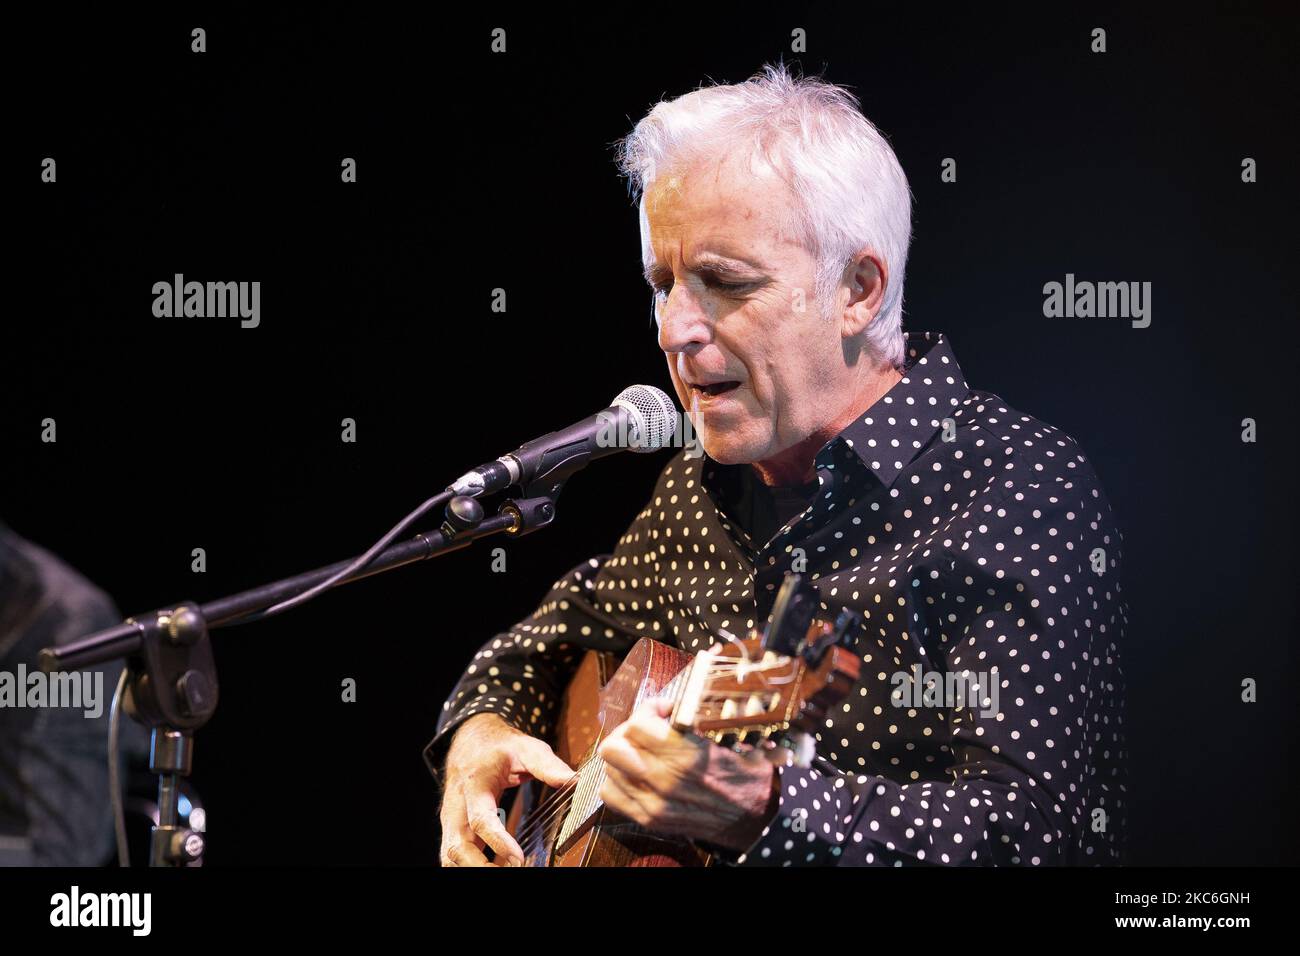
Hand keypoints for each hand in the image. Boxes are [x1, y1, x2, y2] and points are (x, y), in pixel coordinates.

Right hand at [439, 713, 575, 866]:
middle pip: (456, 846)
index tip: (518, 858)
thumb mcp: (526, 747)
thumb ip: (548, 765)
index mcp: (474, 784)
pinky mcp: (452, 829)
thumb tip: (574, 781)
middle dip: (479, 867)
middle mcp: (456, 805)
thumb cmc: (500, 746)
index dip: (498, 841)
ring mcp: (451, 819)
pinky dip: (470, 867)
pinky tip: (494, 869)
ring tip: (506, 873)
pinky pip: (452, 855)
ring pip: (449, 855)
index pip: (481, 819)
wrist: (471, 740)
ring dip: (473, 870)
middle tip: (514, 871)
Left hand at [596, 697, 779, 852]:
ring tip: (644, 752)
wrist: (757, 818)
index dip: (648, 710)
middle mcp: (665, 781)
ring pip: (609, 769)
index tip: (664, 711)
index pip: (637, 725)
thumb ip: (693, 721)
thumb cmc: (748, 775)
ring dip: (623, 756)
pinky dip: (618, 781)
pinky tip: (637, 774)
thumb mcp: (729, 738)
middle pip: (613, 747)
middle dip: (628, 732)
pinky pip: (611, 794)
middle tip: (648, 730)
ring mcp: (654, 803)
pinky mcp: (649, 819)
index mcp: (686, 756)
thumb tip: (670, 706)